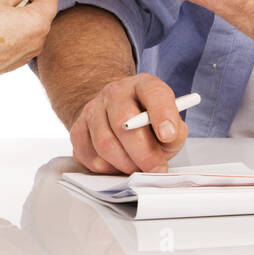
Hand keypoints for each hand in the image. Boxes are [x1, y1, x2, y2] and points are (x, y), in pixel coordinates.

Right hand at [0, 0, 57, 82]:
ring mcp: (25, 56)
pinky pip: (18, 45)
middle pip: (40, 16)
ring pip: (28, 32)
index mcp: (38, 22)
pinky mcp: (12, 65)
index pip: (50, 0)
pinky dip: (10, 35)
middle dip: (26, 4)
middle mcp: (37, 42)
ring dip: (18, 20)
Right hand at [70, 73, 188, 173]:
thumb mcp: (171, 125)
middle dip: (143, 153)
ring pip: (105, 144)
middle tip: (155, 169)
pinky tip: (118, 164)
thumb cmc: (148, 124)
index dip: (162, 114)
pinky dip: (108, 168)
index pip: (153, 93)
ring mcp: (93, 109)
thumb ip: (175, 133)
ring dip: (125, 164)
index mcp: (143, 85)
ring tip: (137, 168)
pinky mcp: (78, 130)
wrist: (116, 116)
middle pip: (124, 123)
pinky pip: (90, 157)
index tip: (168, 135)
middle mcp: (115, 93)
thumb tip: (167, 139)